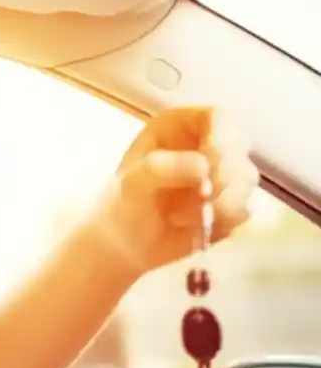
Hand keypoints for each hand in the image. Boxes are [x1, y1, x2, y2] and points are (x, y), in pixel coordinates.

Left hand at [87, 106, 259, 277]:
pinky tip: (198, 228)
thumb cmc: (121, 207)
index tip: (212, 163)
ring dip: (227, 200)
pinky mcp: (227, 205)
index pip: (216, 118)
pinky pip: (245, 208)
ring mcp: (219, 176)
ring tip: (191, 217)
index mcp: (178, 129)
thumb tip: (203, 167)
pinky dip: (226, 220)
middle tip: (207, 195)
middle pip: (239, 146)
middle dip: (228, 173)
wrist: (123, 249)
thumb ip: (161, 169)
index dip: (221, 138)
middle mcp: (203, 147)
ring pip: (247, 178)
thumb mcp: (131, 184)